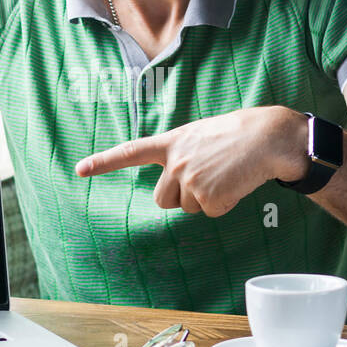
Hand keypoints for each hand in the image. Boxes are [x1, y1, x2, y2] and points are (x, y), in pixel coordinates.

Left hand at [74, 106, 309, 216]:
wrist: (268, 138)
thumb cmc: (237, 134)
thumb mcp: (200, 136)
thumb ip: (181, 154)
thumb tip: (177, 188)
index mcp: (171, 142)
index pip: (130, 152)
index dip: (103, 163)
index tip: (79, 170)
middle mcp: (175, 162)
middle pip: (163, 200)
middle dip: (181, 197)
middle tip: (207, 177)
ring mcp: (190, 180)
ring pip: (187, 208)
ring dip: (206, 198)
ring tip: (225, 174)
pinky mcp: (208, 197)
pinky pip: (211, 212)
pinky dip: (225, 203)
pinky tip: (235, 183)